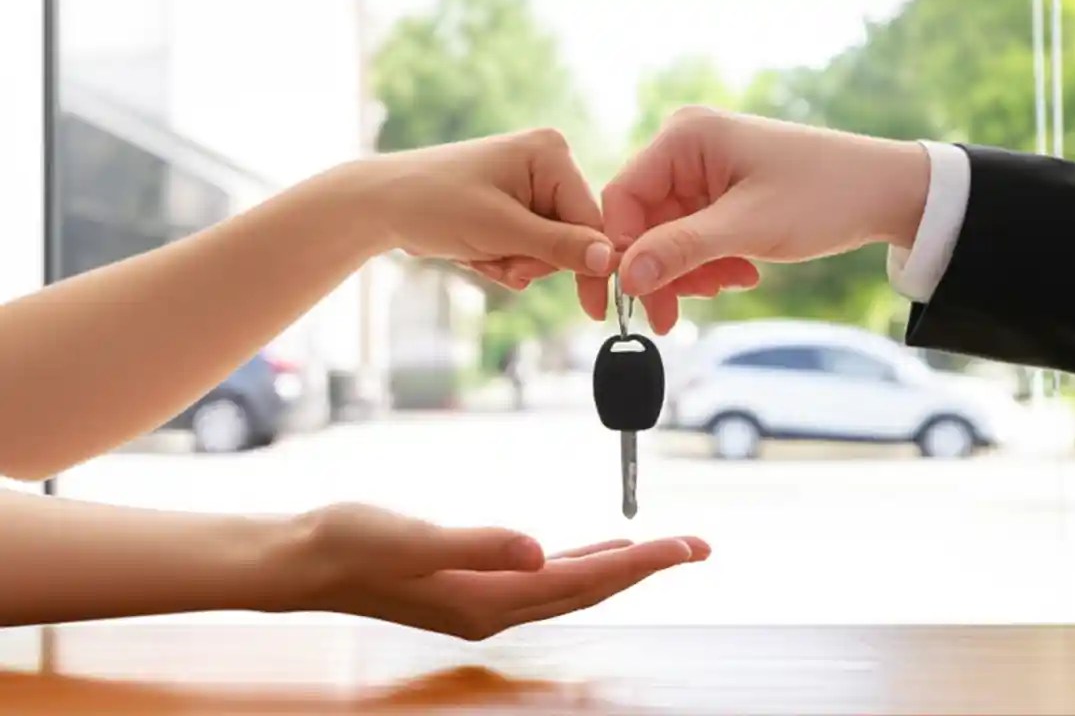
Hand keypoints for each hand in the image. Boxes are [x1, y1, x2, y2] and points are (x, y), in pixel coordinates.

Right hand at [275, 503, 707, 640]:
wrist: (303, 561)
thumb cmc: (349, 544)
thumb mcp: (411, 538)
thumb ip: (476, 543)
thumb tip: (538, 549)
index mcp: (489, 599)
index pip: (585, 581)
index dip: (641, 564)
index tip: (687, 546)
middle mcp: (494, 609)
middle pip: (590, 589)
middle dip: (647, 568)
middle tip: (698, 546)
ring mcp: (483, 601)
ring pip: (571, 587)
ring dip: (619, 569)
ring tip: (661, 552)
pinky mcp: (470, 588)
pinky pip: (545, 580)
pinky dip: (580, 566)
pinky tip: (591, 555)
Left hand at [334, 129, 617, 290]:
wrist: (379, 205)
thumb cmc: (435, 204)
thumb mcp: (502, 230)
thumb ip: (558, 246)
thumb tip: (608, 260)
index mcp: (551, 154)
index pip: (591, 219)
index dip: (590, 265)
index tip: (593, 308)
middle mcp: (546, 164)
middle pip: (572, 237)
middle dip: (534, 259)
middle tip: (500, 258)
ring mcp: (528, 185)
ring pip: (548, 250)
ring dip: (515, 262)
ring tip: (481, 252)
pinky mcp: (512, 207)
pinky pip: (527, 249)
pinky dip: (503, 260)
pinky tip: (476, 253)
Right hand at [583, 107, 930, 332]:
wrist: (887, 193)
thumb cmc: (825, 195)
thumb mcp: (748, 228)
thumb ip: (682, 250)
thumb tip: (626, 277)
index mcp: (685, 137)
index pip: (623, 198)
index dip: (622, 251)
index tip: (632, 299)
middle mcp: (688, 147)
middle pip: (642, 221)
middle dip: (661, 270)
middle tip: (672, 317)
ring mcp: (705, 170)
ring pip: (668, 236)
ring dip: (690, 271)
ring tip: (728, 285)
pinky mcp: (722, 193)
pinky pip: (694, 236)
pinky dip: (710, 262)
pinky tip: (741, 274)